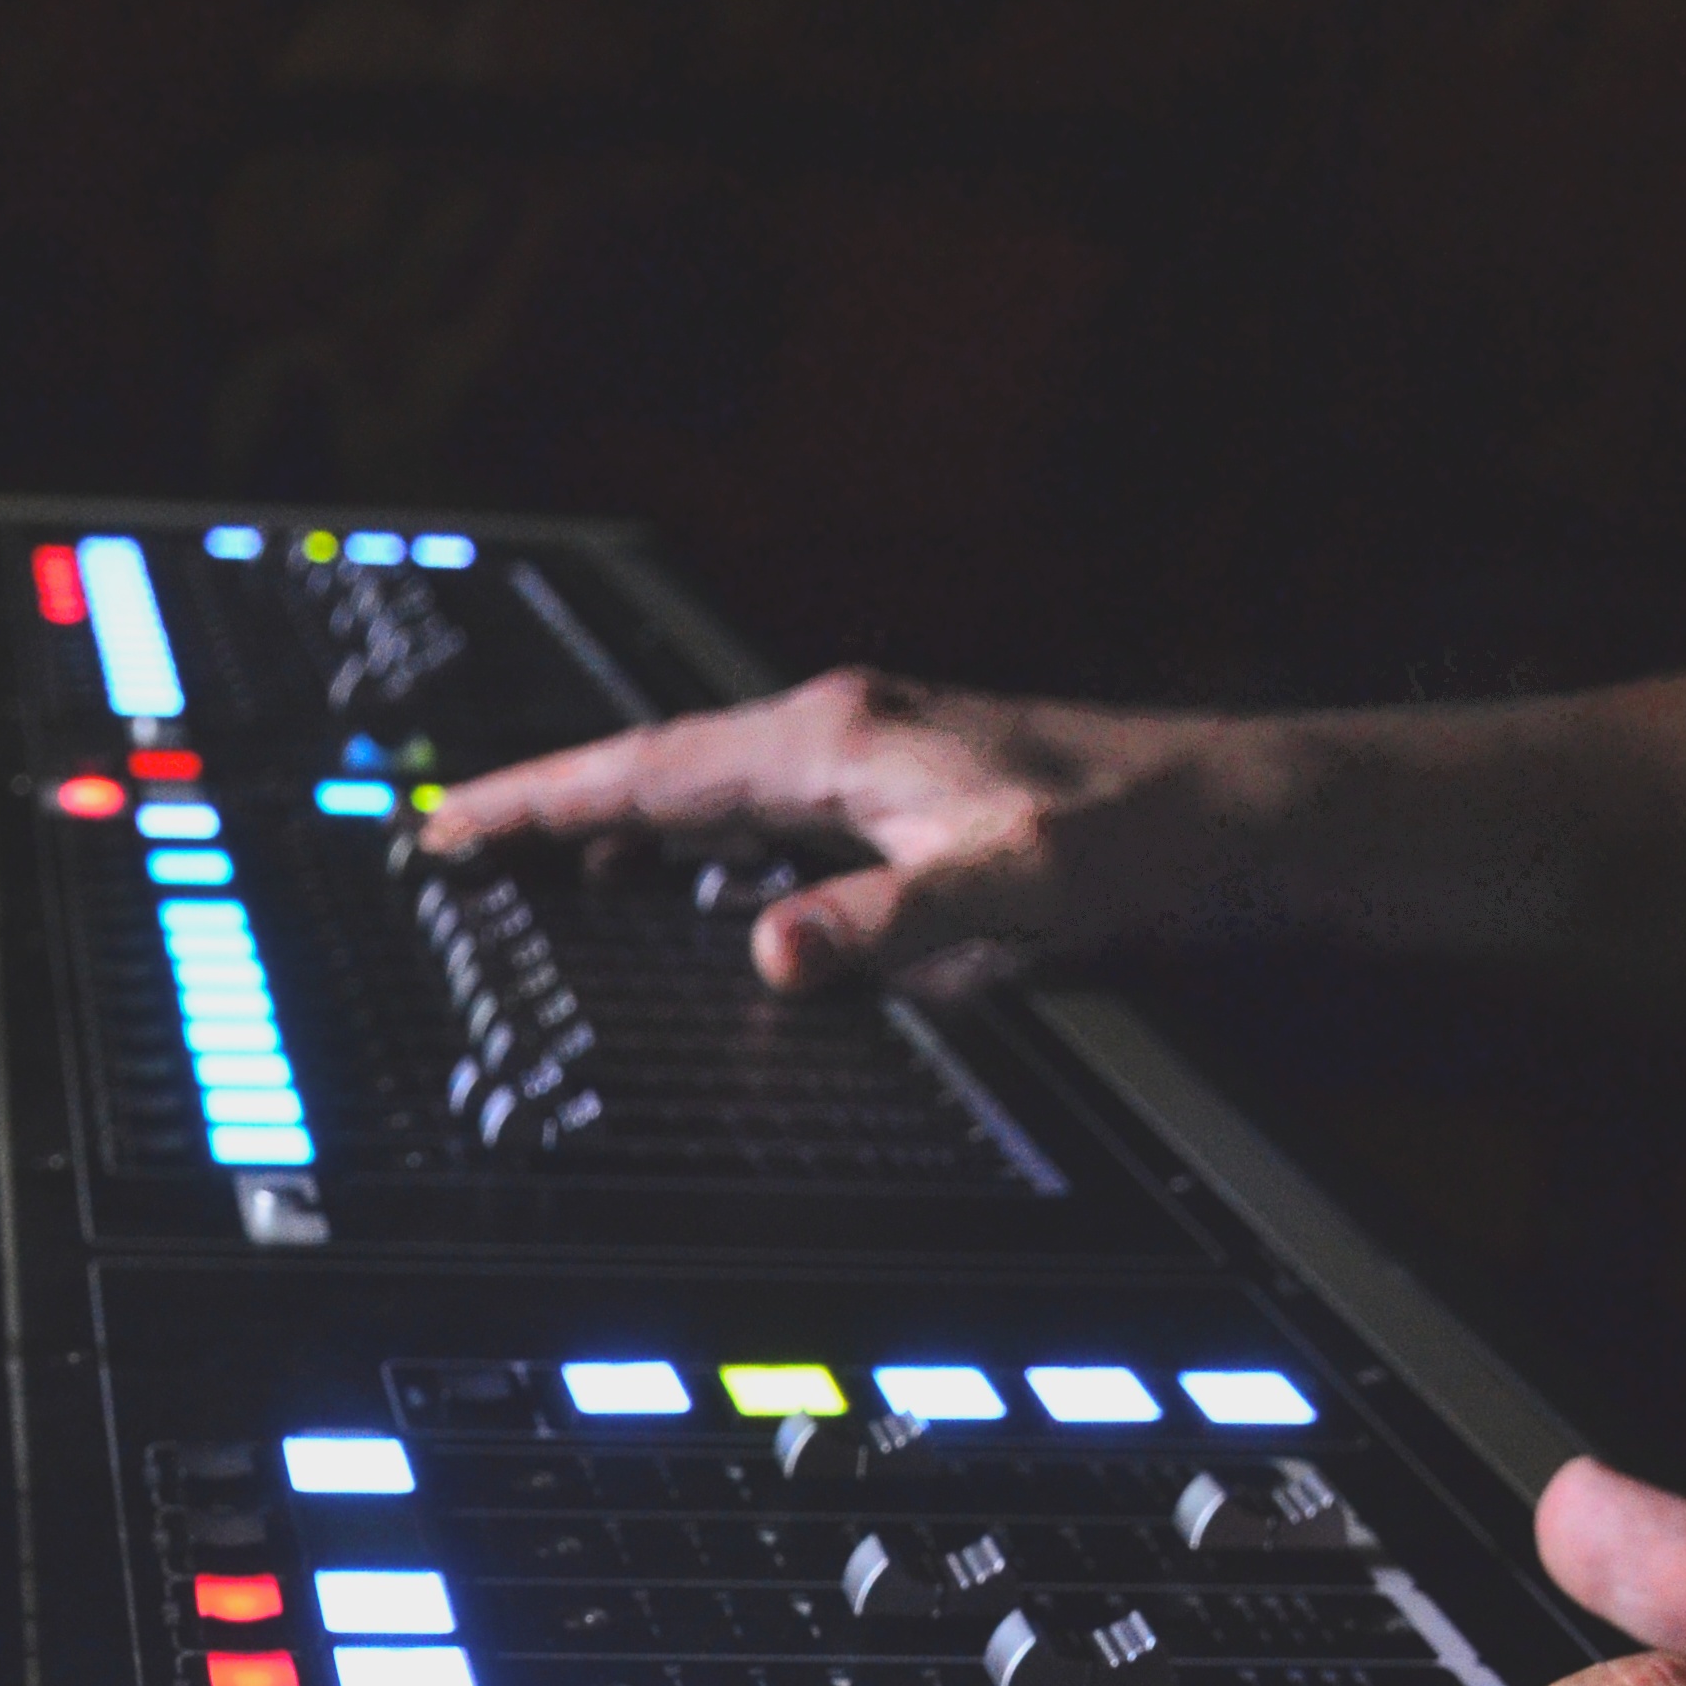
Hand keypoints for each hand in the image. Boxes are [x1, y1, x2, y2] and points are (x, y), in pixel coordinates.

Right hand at [417, 668, 1292, 995]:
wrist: (1238, 813)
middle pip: (653, 767)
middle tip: (448, 842)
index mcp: (838, 737)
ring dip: (612, 822)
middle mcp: (838, 730)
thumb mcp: (1016, 885)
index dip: (539, 802)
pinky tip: (684, 879)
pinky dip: (688, 839)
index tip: (446, 826)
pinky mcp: (897, 791)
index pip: (650, 771)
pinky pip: (752, 812)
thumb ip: (889, 919)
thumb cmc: (1142, 836)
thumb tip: (768, 955)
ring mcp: (867, 755)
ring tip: (531, 861)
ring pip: (699, 787)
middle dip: (545, 806)